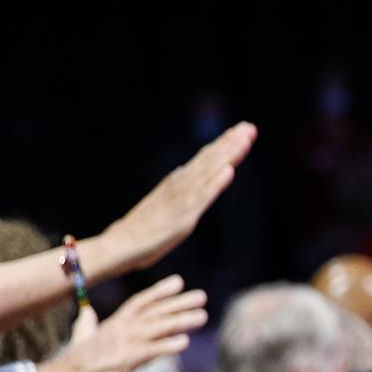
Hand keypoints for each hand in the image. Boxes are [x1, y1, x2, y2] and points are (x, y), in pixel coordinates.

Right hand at [38, 276, 208, 371]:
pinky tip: (185, 342)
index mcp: (115, 321)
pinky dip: (168, 346)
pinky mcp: (127, 360)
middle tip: (202, 296)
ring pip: (158, 328)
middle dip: (179, 303)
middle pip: (156, 311)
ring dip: (182, 321)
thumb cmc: (74, 359)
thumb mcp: (81, 335)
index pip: (141, 301)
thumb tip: (87, 312)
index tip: (178, 282)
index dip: (160, 291)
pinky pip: (152, 351)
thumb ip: (88, 323)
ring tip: (202, 316)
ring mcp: (126, 343)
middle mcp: (123, 328)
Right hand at [99, 122, 256, 273]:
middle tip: (250, 126)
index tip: (242, 130)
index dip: (224, 144)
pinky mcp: (184, 217)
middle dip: (231, 142)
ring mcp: (183, 199)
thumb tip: (181, 170)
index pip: (205, 159)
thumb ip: (175, 188)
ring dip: (228, 155)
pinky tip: (229, 172)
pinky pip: (202, 198)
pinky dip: (216, 184)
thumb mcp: (164, 204)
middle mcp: (181, 185)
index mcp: (178, 182)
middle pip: (210, 160)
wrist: (121, 245)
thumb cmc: (142, 229)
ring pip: (209, 172)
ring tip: (245, 139)